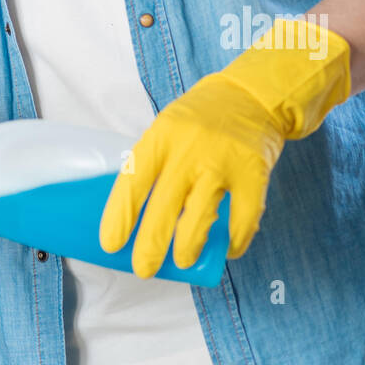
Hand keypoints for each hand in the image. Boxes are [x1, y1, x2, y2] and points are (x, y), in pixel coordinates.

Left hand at [99, 18, 350, 276]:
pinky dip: (234, 242)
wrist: (251, 96)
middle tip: (144, 268)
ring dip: (187, 247)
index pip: (133, 180)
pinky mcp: (253, 175)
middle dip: (150, 245)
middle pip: (164, 206)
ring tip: (182, 260)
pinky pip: (242, 220)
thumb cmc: (200, 119)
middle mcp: (190, 149)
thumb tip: (136, 217)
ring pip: (200, 217)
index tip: (111, 244)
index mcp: (161, 136)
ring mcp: (223, 162)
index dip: (120, 215)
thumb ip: (156, 165)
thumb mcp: (168, 129)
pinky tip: (226, 249)